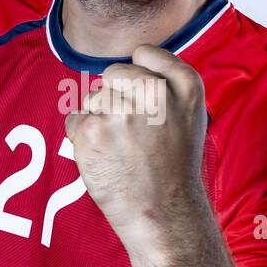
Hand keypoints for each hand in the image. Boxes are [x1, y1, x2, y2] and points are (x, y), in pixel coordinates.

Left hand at [63, 44, 209, 240]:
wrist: (163, 214)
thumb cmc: (174, 167)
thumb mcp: (192, 115)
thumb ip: (168, 81)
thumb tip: (135, 57)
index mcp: (183, 86)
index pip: (144, 53)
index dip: (139, 76)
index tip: (146, 104)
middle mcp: (152, 92)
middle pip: (113, 73)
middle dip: (114, 96)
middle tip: (132, 134)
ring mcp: (119, 110)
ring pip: (92, 97)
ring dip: (98, 119)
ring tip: (121, 150)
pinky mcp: (91, 131)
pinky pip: (74, 120)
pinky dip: (82, 139)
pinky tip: (105, 158)